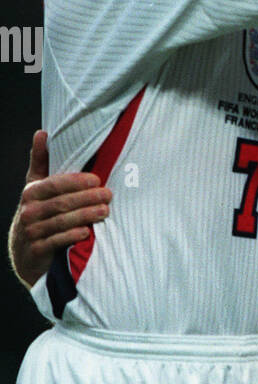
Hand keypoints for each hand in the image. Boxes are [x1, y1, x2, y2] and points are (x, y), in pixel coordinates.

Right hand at [9, 130, 111, 286]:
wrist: (24, 250)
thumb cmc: (37, 211)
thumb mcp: (36, 185)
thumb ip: (41, 160)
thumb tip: (42, 133)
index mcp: (31, 192)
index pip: (54, 184)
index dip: (75, 181)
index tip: (96, 179)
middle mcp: (29, 211)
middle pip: (61, 203)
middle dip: (87, 198)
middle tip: (108, 195)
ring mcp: (31, 231)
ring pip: (61, 221)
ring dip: (85, 215)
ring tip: (105, 211)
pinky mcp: (37, 249)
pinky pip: (56, 241)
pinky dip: (72, 236)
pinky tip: (87, 232)